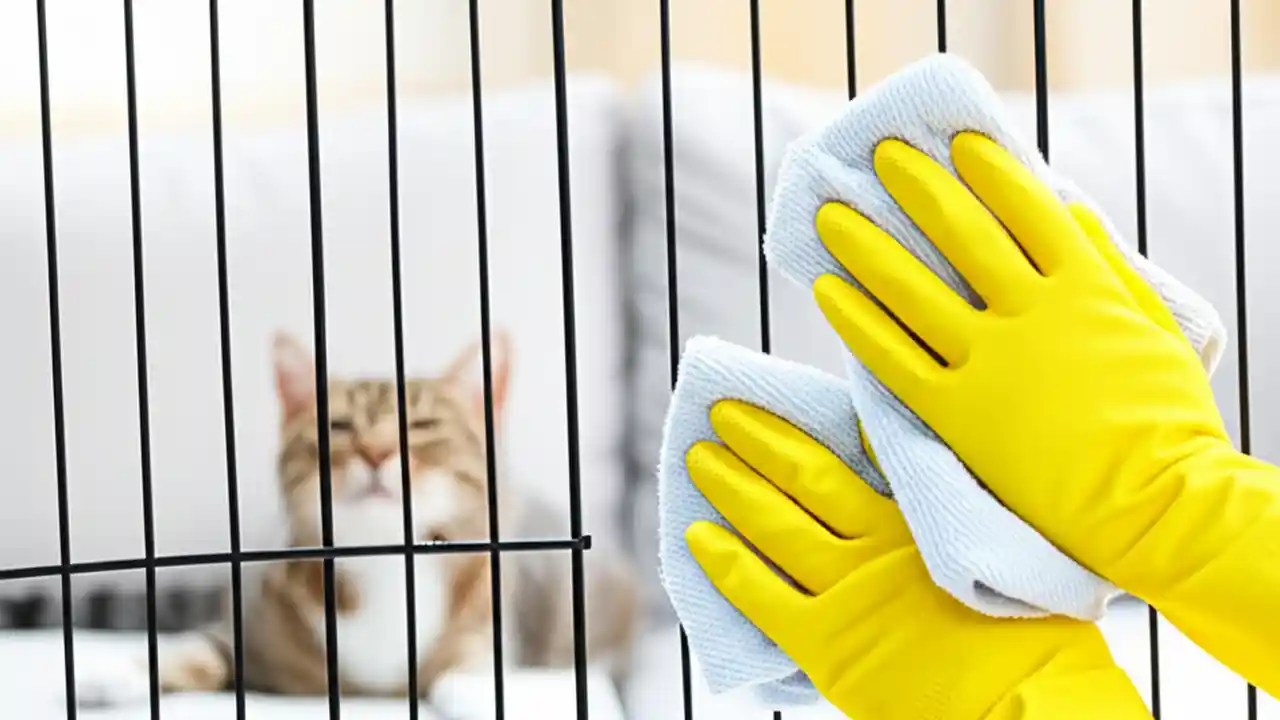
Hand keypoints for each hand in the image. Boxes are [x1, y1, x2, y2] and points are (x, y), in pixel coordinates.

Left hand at [685, 400, 1144, 719]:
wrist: (1030, 709)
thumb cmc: (1034, 640)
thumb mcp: (1008, 553)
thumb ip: (958, 510)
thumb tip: (920, 462)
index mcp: (923, 518)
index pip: (856, 449)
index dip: (812, 417)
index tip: (780, 390)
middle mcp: (880, 543)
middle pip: (804, 475)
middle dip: (758, 437)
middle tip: (721, 410)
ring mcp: (850, 591)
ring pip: (774, 523)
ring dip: (731, 485)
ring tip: (699, 456)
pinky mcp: (826, 643)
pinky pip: (761, 595)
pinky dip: (725, 564)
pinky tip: (696, 536)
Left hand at [811, 132, 1228, 587]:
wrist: (1154, 507)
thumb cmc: (1167, 421)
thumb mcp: (1158, 329)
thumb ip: (1112, 267)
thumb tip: (1071, 208)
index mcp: (1087, 288)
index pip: (1029, 209)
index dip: (989, 171)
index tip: (955, 141)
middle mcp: (1030, 314)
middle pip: (960, 236)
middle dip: (916, 189)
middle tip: (880, 157)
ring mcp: (989, 363)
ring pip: (912, 291)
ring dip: (866, 246)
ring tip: (830, 215)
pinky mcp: (956, 414)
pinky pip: (892, 357)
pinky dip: (856, 320)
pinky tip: (828, 289)